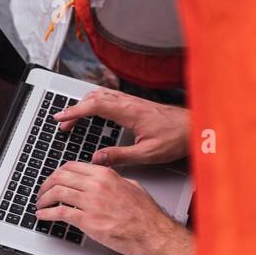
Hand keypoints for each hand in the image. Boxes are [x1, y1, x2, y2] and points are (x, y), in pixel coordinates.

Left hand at [36, 161, 193, 254]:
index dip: (57, 173)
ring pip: (56, 193)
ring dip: (43, 199)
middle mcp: (96, 185)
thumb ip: (114, 181)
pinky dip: (46, 214)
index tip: (53, 179)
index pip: (72, 167)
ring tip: (40, 205)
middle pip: (60, 177)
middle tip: (42, 192)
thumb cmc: (145, 215)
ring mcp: (91, 202)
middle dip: (46, 185)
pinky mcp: (87, 221)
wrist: (152, 233)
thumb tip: (104, 180)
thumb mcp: (131, 187)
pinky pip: (59, 213)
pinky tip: (42, 216)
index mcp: (105, 175)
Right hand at [53, 88, 189, 166]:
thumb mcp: (147, 153)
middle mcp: (129, 102)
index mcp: (129, 112)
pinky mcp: (137, 104)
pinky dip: (96, 103)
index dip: (74, 111)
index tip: (60, 118)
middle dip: (75, 109)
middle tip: (64, 123)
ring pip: (102, 95)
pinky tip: (95, 112)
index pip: (94, 106)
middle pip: (94, 97)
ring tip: (75, 118)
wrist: (195, 126)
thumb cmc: (176, 138)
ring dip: (85, 104)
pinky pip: (110, 98)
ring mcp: (133, 101)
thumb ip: (120, 156)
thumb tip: (97, 160)